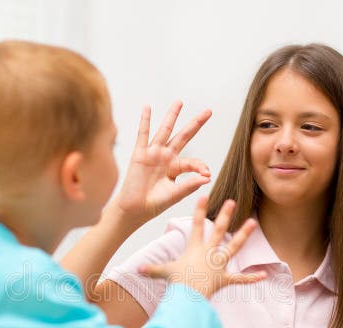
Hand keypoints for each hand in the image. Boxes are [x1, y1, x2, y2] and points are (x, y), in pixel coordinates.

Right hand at [112, 101, 211, 224]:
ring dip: (172, 116)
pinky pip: (143, 134)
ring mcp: (153, 154)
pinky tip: (147, 108)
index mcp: (176, 168)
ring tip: (179, 102)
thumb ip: (189, 185)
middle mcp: (166, 158)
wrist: (134, 209)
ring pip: (165, 131)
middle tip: (208, 111)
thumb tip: (207, 177)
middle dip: (196, 124)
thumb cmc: (153, 204)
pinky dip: (145, 121)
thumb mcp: (174, 195)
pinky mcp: (140, 154)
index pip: (192, 161)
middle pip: (183, 136)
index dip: (200, 166)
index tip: (207, 174)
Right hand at [138, 196, 265, 297]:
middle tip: (232, 202)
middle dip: (225, 215)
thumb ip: (152, 269)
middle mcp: (208, 253)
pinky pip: (239, 279)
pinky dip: (251, 278)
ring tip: (253, 223)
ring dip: (243, 235)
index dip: (199, 210)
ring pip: (233, 247)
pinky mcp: (224, 278)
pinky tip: (264, 275)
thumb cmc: (175, 282)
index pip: (196, 225)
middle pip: (218, 230)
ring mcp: (218, 265)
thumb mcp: (162, 273)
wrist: (187, 295)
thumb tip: (136, 269)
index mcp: (194, 248)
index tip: (203, 196)